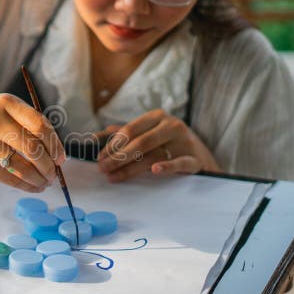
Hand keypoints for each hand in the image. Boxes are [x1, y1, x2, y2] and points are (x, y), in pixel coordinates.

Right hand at [0, 91, 65, 192]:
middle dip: (49, 166)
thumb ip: (26, 124)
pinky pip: (7, 178)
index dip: (55, 145)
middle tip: (54, 174)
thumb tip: (55, 155)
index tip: (61, 158)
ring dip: (39, 179)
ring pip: (21, 166)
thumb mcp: (2, 108)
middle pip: (33, 148)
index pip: (40, 125)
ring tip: (45, 182)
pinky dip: (24, 185)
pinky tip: (32, 186)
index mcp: (6, 102)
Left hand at [96, 109, 219, 182]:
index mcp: (157, 117)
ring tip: (113, 176)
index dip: (112, 145)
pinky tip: (155, 171)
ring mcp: (184, 142)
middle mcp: (171, 126)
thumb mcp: (147, 133)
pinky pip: (179, 163)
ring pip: (154, 155)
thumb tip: (94, 138)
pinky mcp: (194, 159)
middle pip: (140, 143)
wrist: (200, 155)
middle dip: (118, 157)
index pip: (130, 130)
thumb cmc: (166, 143)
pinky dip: (167, 166)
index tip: (98, 157)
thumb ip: (122, 134)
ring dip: (130, 168)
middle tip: (102, 168)